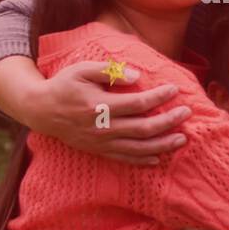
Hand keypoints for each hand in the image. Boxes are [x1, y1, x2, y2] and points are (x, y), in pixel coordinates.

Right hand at [22, 60, 189, 164]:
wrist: (42, 111)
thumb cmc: (64, 85)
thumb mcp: (81, 70)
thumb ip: (109, 71)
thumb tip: (137, 75)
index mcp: (99, 105)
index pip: (137, 103)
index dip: (158, 97)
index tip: (175, 89)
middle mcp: (102, 127)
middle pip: (143, 128)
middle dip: (168, 122)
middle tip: (186, 113)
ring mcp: (101, 142)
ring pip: (138, 148)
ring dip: (162, 145)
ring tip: (182, 139)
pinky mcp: (99, 151)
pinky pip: (124, 159)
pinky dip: (143, 160)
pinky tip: (158, 157)